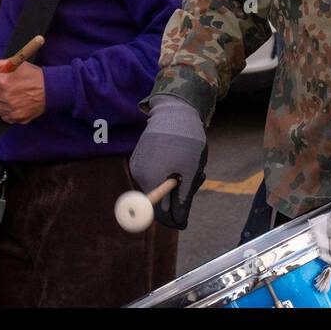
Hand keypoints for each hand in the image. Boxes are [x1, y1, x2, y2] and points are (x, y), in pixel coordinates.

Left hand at [0, 58, 45, 123]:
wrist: (53, 89)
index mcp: (3, 82)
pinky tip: (16, 104)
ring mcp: (10, 110)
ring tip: (10, 96)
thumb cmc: (34, 75)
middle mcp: (5, 97)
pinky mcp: (16, 118)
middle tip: (4, 86)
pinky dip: (7, 111)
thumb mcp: (15, 64)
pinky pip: (2, 117)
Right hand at [131, 95, 207, 229]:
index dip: (172, 214)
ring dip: (171, 180)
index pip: (157, 210)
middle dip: (174, 193)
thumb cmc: (186, 142)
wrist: (175, 111)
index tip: (184, 213)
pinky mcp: (139, 155)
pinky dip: (165, 170)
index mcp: (151, 180)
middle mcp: (139, 174)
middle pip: (156, 196)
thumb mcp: (191, 171)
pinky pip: (152, 171)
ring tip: (187, 164)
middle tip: (193, 178)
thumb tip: (179, 218)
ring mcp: (137, 164)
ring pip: (155, 183)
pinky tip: (177, 157)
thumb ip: (184, 196)